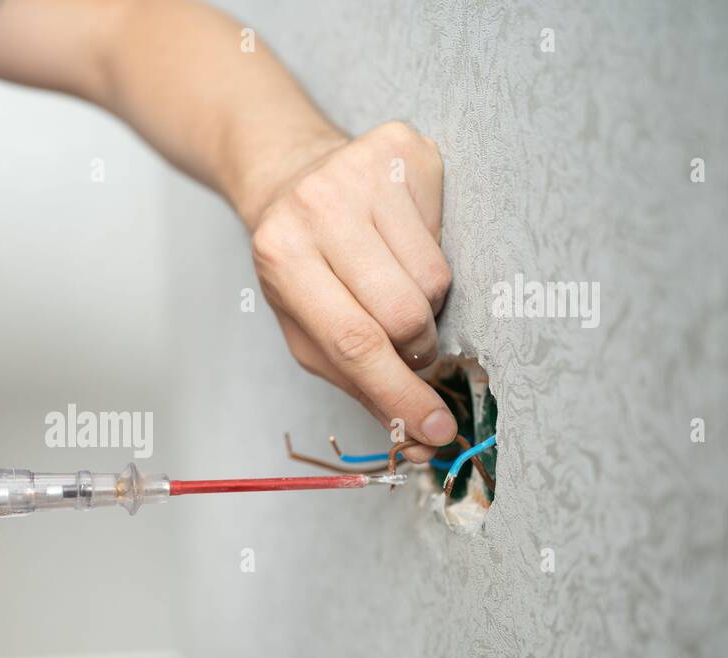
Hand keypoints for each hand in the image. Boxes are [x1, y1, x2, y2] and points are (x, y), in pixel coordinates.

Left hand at [248, 121, 456, 460]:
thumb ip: (357, 382)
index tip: (436, 431)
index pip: (355, 343)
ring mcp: (359, 171)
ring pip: (434, 276)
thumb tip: (420, 440)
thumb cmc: (300, 263)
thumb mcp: (304, 326)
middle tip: (403, 341)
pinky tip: (397, 236)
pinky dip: (429, 249)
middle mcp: (317, 206)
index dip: (401, 393)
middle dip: (414, 345)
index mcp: (281, 258)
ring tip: (390, 279)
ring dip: (423, 300)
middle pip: (403, 312)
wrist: (289, 175)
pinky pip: (446, 228)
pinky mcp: (402, 147)